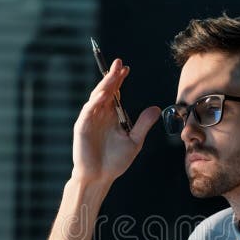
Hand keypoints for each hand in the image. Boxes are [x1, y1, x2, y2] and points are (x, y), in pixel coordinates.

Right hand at [71, 58, 160, 184]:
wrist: (100, 177)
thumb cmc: (115, 161)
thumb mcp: (134, 141)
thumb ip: (143, 124)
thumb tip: (157, 108)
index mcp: (112, 116)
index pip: (116, 93)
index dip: (120, 80)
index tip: (127, 68)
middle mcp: (100, 114)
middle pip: (106, 90)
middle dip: (112, 76)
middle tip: (119, 62)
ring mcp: (90, 119)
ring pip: (97, 97)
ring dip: (104, 85)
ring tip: (113, 74)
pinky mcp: (82, 127)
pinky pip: (89, 110)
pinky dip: (96, 101)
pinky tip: (104, 93)